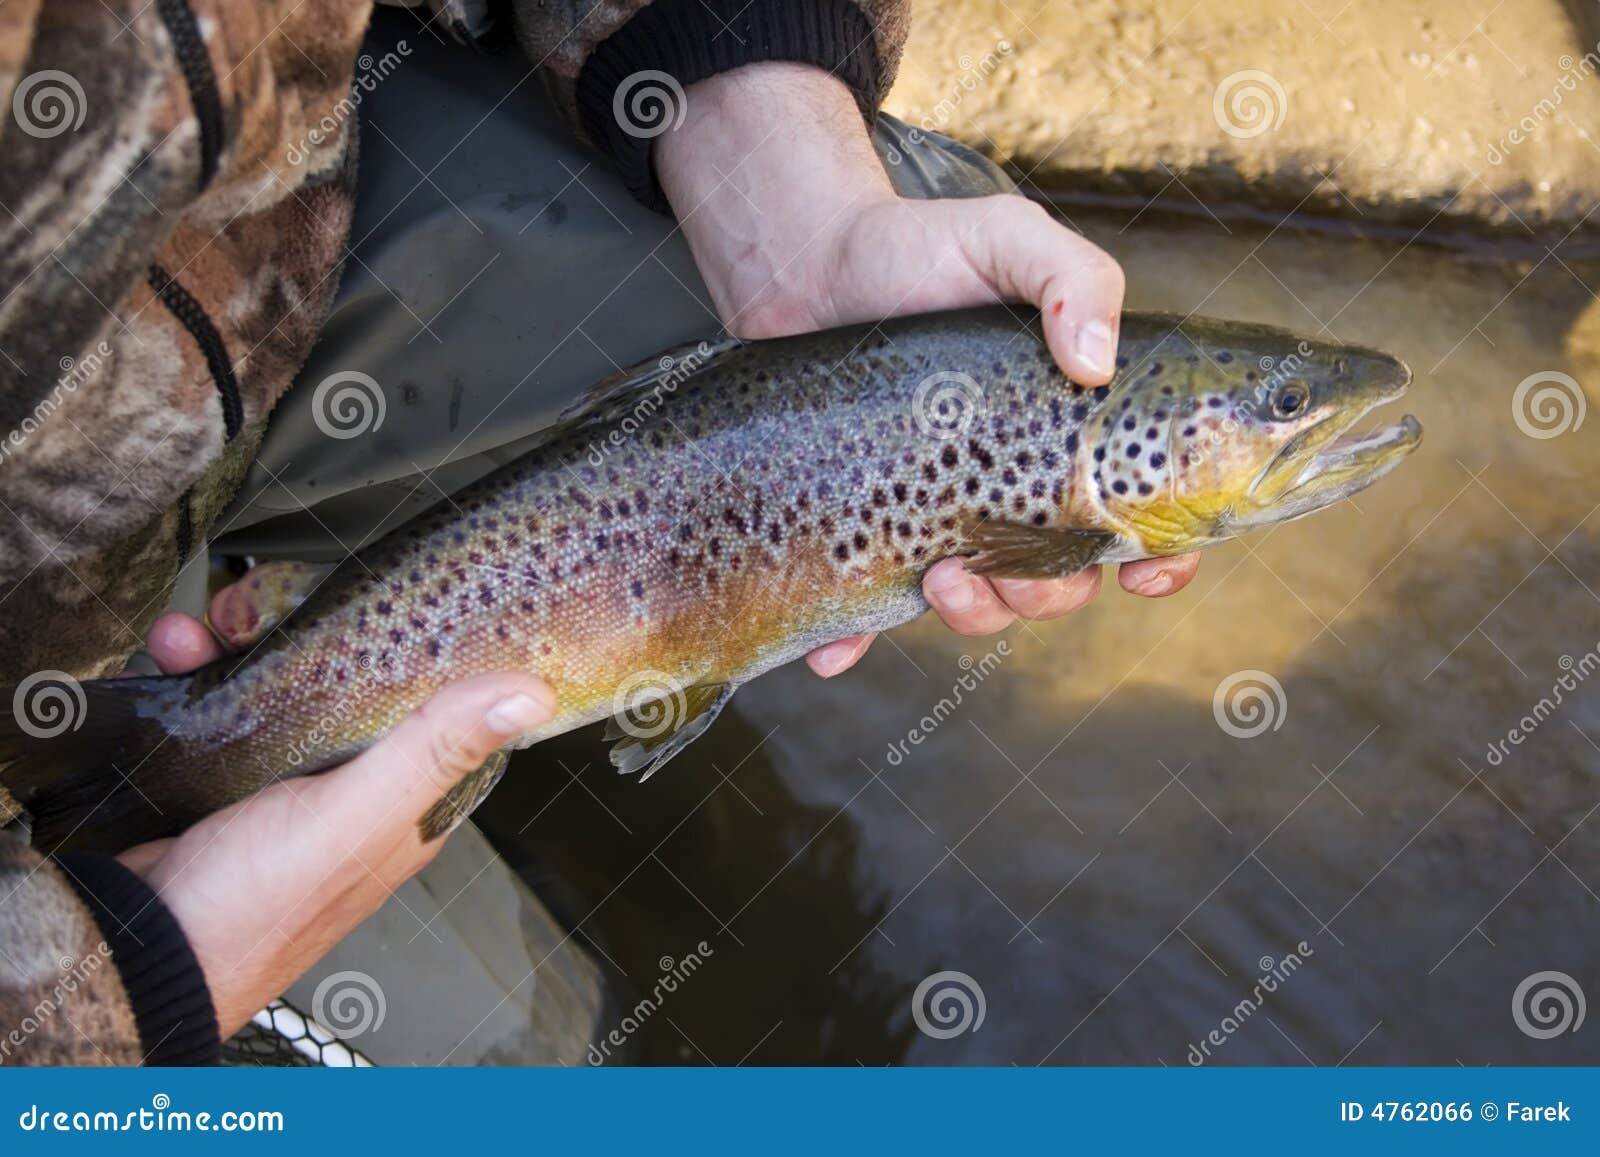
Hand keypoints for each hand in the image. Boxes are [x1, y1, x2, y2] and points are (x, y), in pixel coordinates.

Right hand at [127, 603, 553, 1036]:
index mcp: (403, 803)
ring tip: (201, 629)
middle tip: (258, 607)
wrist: (134, 955)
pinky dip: (194, 674)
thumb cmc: (252, 910)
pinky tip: (173, 655)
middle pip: (351, 683)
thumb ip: (435, 752)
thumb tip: (532, 695)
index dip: (421, 650)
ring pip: (280, 685)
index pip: (438, 708)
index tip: (395, 599)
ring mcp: (283, 784)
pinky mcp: (220, 779)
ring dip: (238, 646)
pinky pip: (218, 705)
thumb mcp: (358, 818)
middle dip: (305, 633)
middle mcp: (351, 792)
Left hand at [655, 63, 1198, 677]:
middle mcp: (1012, 489)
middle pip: (1063, 579)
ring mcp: (937, 516)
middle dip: (1048, 592)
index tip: (1149, 569)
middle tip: (1007, 565)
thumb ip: (1074, 278)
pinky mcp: (865, 531)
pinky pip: (864, 611)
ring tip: (939, 577)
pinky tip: (835, 653)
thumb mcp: (1007, 240)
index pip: (1141, 518)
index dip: (1161, 558)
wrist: (803, 264)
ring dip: (975, 612)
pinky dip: (854, 644)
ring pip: (983, 603)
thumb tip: (1095, 364)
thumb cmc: (916, 251)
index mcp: (1066, 437)